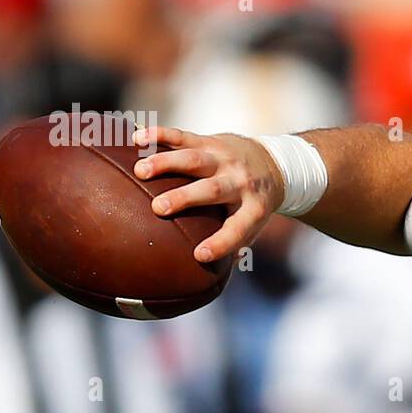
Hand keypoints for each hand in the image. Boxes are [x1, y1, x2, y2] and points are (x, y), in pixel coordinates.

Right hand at [131, 127, 283, 261]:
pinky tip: (137, 138)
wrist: (274, 162)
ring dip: (166, 163)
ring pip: (194, 159)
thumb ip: (233, 246)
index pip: (238, 229)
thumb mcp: (254, 226)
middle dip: (185, 198)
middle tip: (158, 208)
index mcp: (253, 208)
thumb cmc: (254, 204)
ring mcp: (224, 159)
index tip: (199, 256)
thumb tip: (208, 277)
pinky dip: (160, 135)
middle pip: (213, 190)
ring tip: (141, 171)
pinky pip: (183, 136)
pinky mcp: (209, 141)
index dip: (221, 243)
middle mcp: (239, 182)